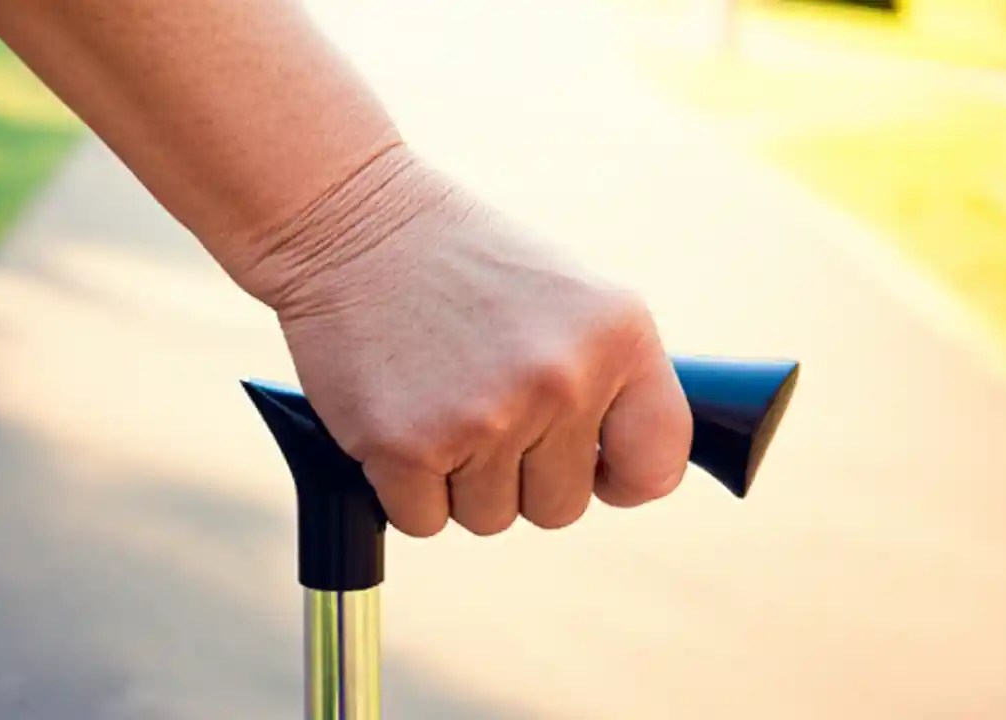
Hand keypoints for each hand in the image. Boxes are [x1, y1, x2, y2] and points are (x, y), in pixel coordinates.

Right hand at [238, 146, 692, 536]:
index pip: (657, 464)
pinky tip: (396, 417)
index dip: (621, 477)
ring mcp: (484, 418)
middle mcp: (562, 381)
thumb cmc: (458, 263)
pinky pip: (424, 522)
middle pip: (560, 508)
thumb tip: (619, 477)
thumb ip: (607, 380)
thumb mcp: (567, 297)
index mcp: (618, 337)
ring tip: (434, 397)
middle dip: (518, 475)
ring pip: (489, 518)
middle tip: (478, 400)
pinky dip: (404, 488)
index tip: (590, 463)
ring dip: (457, 480)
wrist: (348, 222)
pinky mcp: (408, 447)